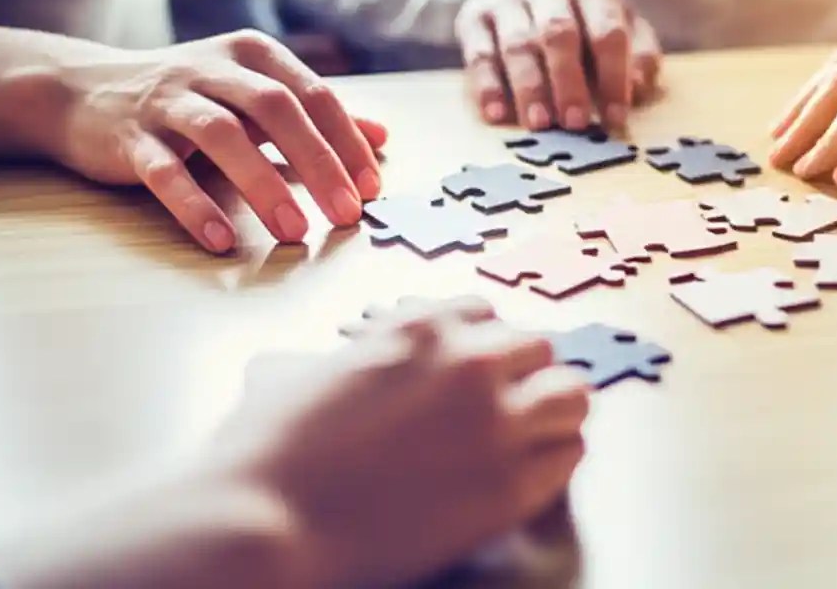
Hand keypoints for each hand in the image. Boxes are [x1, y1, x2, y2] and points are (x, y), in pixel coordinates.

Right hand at [46, 30, 388, 252]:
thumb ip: (314, 115)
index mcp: (253, 55)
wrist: (83, 91)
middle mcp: (213, 68)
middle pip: (277, 109)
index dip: (347, 141)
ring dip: (264, 185)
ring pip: (222, 135)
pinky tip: (221, 240)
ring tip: (294, 233)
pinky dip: (194, 206)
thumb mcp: (253, 95)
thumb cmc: (189, 98)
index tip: (371, 188)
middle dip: (318, 162)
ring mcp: (168, 101)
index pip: (313, 94)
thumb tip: (380, 136)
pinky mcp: (130, 137)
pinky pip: (164, 172)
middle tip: (347, 214)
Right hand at [228, 297, 589, 587]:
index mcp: (422, 325)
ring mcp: (497, 422)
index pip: (489, 314)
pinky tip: (525, 475)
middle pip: (541, 349)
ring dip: (554, 413)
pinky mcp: (510, 485)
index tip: (472, 374)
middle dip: (525, 376)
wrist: (265, 521)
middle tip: (505, 409)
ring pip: (572, 395)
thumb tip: (307, 371)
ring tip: (529, 439)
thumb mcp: (291, 373)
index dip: (481, 346)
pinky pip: (569, 456)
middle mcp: (472, 361)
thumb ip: (329, 361)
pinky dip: (553, 462)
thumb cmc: (263, 451)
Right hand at [456, 0, 661, 130]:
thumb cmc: (576, 15)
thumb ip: (637, 53)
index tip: (616, 117)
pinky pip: (479, 54)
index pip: (607, 31)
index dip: (614, 76)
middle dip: (569, 81)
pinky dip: (488, 86)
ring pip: (518, 44)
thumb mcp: (613, 22)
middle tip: (576, 122)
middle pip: (559, 33)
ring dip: (530, 87)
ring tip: (539, 123)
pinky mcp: (473, 17)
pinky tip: (497, 114)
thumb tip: (639, 89)